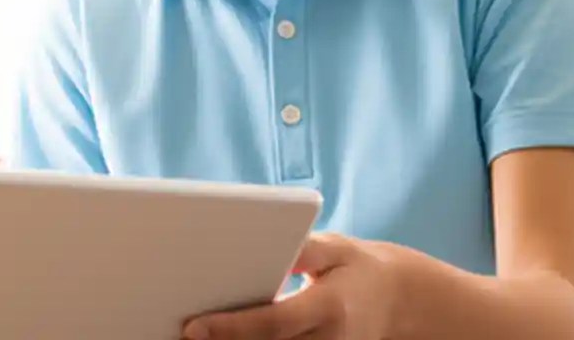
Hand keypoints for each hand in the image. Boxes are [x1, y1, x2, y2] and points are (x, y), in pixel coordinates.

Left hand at [182, 234, 399, 339]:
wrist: (398, 301)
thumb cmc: (356, 268)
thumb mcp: (336, 248)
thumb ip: (302, 249)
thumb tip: (263, 242)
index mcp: (329, 309)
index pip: (272, 324)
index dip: (231, 328)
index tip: (192, 327)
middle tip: (175, 335)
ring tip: (187, 339)